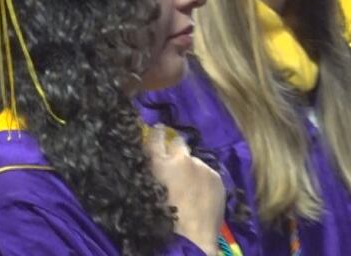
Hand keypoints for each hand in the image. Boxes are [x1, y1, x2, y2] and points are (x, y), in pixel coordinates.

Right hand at [145, 126, 224, 254]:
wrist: (193, 236)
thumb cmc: (163, 217)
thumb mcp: (148, 189)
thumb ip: (152, 171)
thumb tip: (154, 162)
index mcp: (160, 163)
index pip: (155, 138)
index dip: (155, 132)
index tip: (156, 129)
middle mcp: (182, 159)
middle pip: (177, 142)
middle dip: (175, 146)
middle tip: (173, 155)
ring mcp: (202, 167)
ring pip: (194, 159)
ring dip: (191, 166)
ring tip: (190, 182)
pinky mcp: (216, 177)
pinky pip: (207, 172)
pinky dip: (203, 177)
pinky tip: (201, 192)